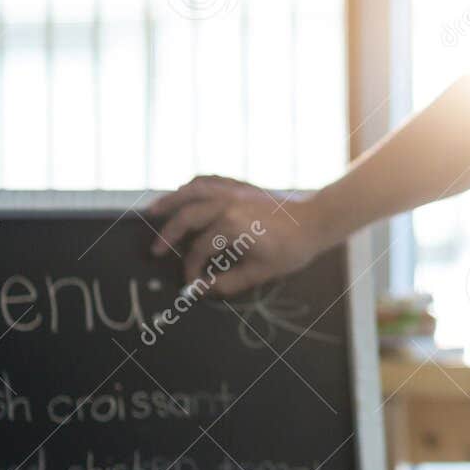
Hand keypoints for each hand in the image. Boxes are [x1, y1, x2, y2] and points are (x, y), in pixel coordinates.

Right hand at [146, 176, 329, 296]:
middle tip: (155, 250)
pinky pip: (209, 180)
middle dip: (168, 235)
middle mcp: (227, 204)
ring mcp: (233, 190)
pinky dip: (192, 186)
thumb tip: (201, 289)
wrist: (316, 221)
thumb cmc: (291, 248)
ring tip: (153, 211)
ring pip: (192, 190)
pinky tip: (183, 193)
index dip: (191, 269)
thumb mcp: (261, 272)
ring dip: (171, 200)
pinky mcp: (240, 185)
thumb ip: (227, 283)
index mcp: (231, 226)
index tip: (189, 282)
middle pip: (186, 217)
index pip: (199, 251)